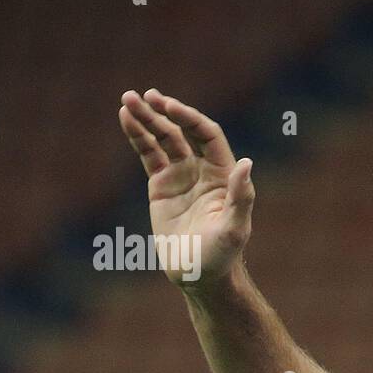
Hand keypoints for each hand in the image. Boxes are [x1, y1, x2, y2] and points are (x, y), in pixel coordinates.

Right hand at [118, 88, 253, 286]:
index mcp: (222, 174)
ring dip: (147, 118)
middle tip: (145, 96)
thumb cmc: (221, 256)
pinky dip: (138, 136)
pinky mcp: (161, 186)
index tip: (169, 107)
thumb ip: (240, 197)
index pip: (206, 135)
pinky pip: (149, 154)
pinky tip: (126, 117)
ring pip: (163, 139)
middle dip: (165, 112)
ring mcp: (181, 176)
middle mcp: (203, 170)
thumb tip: (246, 163)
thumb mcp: (234, 229)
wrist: (199, 276)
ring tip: (127, 100)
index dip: (189, 118)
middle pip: (183, 131)